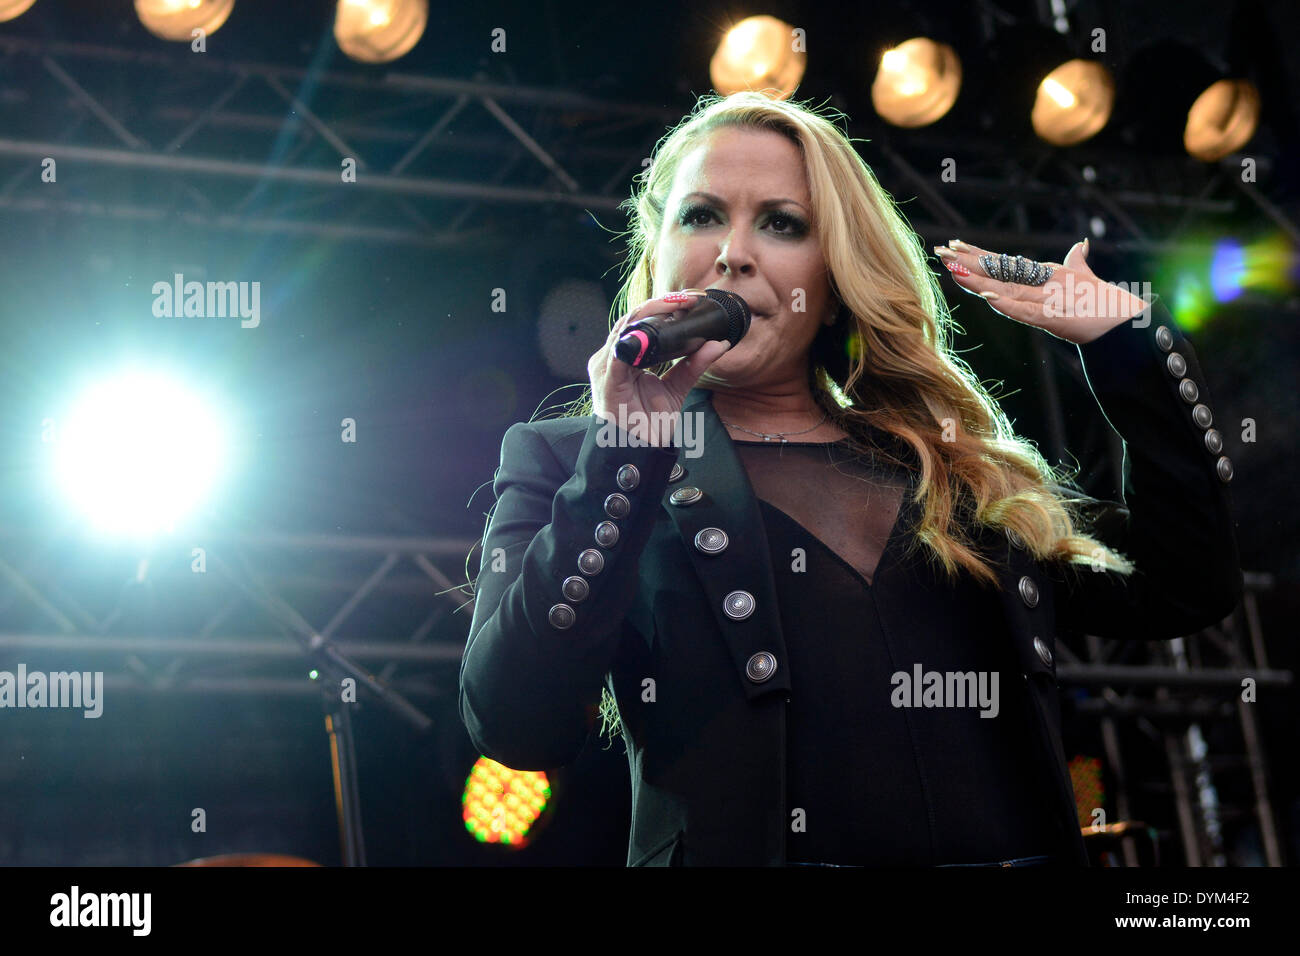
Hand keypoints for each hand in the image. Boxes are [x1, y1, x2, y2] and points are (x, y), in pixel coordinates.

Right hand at [589, 290, 731, 446]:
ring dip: (654, 313)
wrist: (638, 454)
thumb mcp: (676, 388)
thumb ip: (693, 365)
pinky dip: (639, 338)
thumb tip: (718, 343)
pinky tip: (658, 328)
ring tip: (679, 305)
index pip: (641, 321)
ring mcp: (606, 367)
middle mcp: (612, 357)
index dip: (665, 306)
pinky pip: (621, 352)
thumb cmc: (647, 424)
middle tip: (690, 297)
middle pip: (634, 319)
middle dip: (663, 304)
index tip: (692, 299)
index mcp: (625, 356)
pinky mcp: (607, 381)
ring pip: (627, 327)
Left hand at [934, 238, 1149, 344]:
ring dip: (980, 280)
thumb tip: (1082, 245)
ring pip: (1006, 287)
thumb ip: (1079, 262)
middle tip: (940, 250)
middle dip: (968, 262)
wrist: (1128, 322)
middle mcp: (1042, 283)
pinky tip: (989, 299)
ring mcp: (1047, 299)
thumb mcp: (1086, 281)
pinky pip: (1028, 311)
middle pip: (998, 272)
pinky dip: (1009, 305)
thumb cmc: (1105, 301)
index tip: (953, 246)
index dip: (977, 256)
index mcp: (1043, 276)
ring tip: (954, 270)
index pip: (1003, 264)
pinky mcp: (1055, 317)